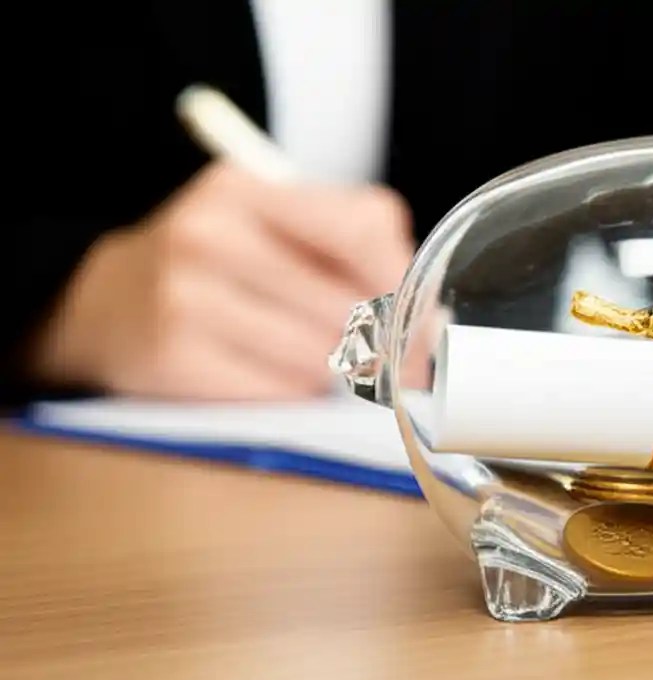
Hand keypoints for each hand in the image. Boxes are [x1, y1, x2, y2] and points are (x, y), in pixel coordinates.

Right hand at [32, 161, 415, 399]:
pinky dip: (294, 396)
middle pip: (348, 307)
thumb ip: (357, 250)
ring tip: (312, 362)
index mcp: (243, 189)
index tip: (424, 318)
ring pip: (319, 358)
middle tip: (384, 358)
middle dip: (379, 342)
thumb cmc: (218, 267)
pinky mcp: (169, 360)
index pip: (363, 230)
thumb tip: (433, 322)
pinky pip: (279, 393)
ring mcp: (182, 296)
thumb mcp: (273, 227)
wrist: (99, 306)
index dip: (406, 284)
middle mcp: (208, 234)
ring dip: (333, 375)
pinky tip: (274, 380)